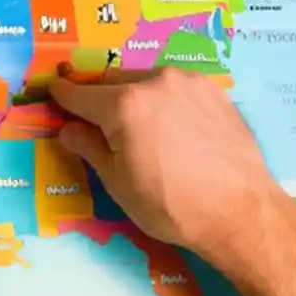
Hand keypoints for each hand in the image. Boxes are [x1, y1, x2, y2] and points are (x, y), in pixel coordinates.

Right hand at [47, 65, 288, 256]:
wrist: (241, 213)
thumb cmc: (171, 205)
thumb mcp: (118, 182)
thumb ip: (89, 147)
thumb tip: (70, 129)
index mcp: (124, 105)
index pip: (79, 94)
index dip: (62, 96)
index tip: (53, 92)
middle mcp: (155, 82)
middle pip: (112, 82)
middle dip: (100, 99)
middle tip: (98, 124)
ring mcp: (189, 83)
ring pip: (145, 81)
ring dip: (134, 97)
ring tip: (142, 131)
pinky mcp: (214, 91)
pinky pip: (176, 88)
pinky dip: (164, 101)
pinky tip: (173, 129)